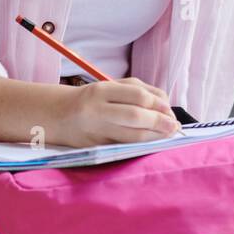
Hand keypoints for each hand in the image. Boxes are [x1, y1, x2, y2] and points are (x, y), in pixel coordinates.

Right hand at [57, 77, 179, 146]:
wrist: (58, 115)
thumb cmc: (93, 99)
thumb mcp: (112, 87)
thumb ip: (139, 90)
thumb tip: (166, 105)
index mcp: (102, 90)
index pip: (137, 96)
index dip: (158, 104)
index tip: (170, 110)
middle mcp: (96, 110)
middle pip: (135, 116)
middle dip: (160, 122)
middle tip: (175, 126)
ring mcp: (95, 131)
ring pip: (131, 136)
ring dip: (155, 136)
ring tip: (168, 134)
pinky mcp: (95, 147)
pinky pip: (124, 146)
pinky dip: (141, 145)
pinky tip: (152, 142)